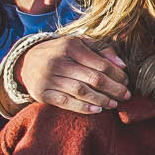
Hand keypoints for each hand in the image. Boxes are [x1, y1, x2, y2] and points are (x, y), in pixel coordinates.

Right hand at [18, 35, 132, 117]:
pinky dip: (84, 108)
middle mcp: (58, 61)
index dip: (117, 74)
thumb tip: (121, 64)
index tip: (127, 81)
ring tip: (114, 104)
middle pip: (93, 79)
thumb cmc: (60, 52)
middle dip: (114, 89)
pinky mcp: (43, 94)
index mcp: (70, 46)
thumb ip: (100, 49)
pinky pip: (67, 103)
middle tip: (126, 95)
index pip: (100, 63)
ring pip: (81, 92)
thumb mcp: (77, 43)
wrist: (27, 61)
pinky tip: (97, 110)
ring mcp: (49, 78)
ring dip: (102, 100)